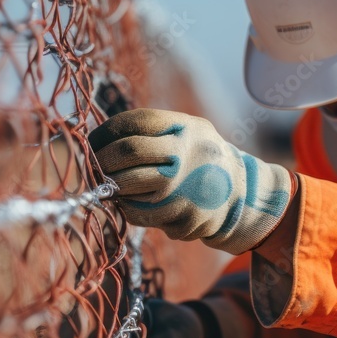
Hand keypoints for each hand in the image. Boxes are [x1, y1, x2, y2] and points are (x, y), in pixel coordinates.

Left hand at [89, 109, 292, 253]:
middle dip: (102, 160)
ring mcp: (186, 187)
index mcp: (188, 128)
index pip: (136, 121)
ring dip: (111, 186)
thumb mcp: (190, 134)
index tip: (92, 142)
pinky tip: (131, 204)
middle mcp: (188, 153)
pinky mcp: (183, 216)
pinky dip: (127, 208)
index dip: (107, 132)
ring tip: (109, 185)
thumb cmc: (202, 161)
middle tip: (93, 167)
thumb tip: (97, 142)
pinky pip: (138, 213)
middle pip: (128, 151)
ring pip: (127, 185)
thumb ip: (154, 133)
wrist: (244, 196)